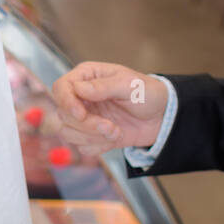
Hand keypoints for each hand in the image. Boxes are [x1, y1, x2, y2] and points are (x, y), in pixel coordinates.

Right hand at [50, 61, 167, 155]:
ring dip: (92, 137)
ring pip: (68, 132)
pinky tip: (114, 139)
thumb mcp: (130, 85)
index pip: (61, 88)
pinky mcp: (92, 135)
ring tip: (115, 132)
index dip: (67, 102)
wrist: (162, 117)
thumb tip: (79, 89)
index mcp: (87, 76)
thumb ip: (103, 87)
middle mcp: (82, 97)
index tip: (82, 114)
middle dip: (86, 125)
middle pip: (63, 114)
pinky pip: (82, 147)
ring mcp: (86, 117)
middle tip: (110, 126)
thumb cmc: (148, 93)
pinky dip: (98, 147)